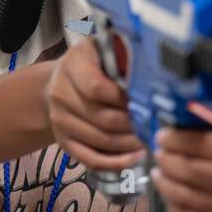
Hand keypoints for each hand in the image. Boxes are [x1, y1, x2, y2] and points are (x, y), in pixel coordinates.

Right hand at [43, 38, 145, 171]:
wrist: (55, 84)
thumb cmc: (90, 65)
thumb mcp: (103, 49)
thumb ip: (122, 58)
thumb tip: (154, 74)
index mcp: (73, 65)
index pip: (97, 88)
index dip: (123, 99)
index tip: (145, 101)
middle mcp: (60, 94)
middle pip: (102, 118)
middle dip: (133, 124)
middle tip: (155, 125)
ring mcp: (60, 120)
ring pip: (100, 140)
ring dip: (129, 144)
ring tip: (150, 139)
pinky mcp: (63, 142)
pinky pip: (90, 159)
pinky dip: (116, 162)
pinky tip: (135, 157)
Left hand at [150, 128, 211, 211]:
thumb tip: (187, 115)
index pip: (205, 146)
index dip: (178, 139)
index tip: (165, 135)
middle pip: (192, 172)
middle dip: (168, 159)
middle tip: (159, 151)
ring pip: (187, 198)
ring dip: (166, 183)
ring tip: (159, 171)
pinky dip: (174, 206)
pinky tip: (170, 193)